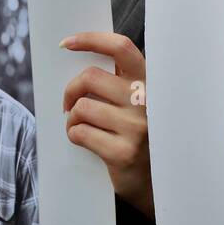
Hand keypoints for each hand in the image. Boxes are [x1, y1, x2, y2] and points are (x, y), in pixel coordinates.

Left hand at [61, 31, 153, 218]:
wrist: (157, 184)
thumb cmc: (139, 138)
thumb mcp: (137, 105)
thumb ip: (118, 83)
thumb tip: (75, 60)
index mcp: (149, 83)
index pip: (121, 47)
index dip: (91, 40)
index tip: (65, 43)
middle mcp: (147, 102)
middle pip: (91, 77)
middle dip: (71, 90)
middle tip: (68, 103)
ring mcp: (137, 128)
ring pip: (82, 107)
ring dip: (72, 118)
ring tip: (80, 126)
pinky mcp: (123, 152)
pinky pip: (79, 132)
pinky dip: (73, 134)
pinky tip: (82, 139)